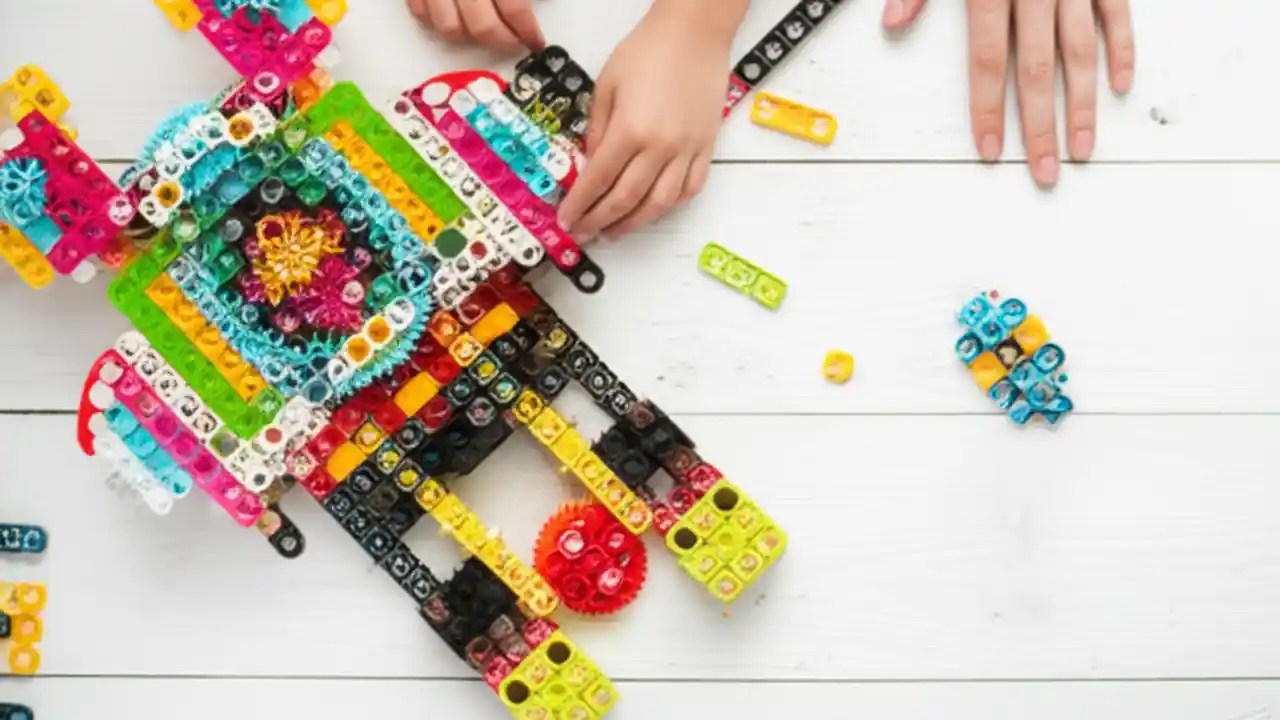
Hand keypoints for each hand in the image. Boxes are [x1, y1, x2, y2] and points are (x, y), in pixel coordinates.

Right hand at [406, 0, 544, 53]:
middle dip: (503, 41)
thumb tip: (540, 3)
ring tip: (482, 29)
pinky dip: (435, 21)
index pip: (515, 9)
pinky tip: (452, 16)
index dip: (528, 31)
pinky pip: (420, 15)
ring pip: (449, 28)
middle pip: (483, 27)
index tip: (536, 42)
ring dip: (468, 36)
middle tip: (513, 42)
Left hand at [557, 3, 737, 238]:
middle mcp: (660, 147)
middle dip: (600, 220)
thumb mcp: (606, 85)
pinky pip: (690, 188)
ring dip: (634, 222)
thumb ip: (596, 130)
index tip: (567, 220)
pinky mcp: (706, 147)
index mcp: (630, 130)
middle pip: (625, 199)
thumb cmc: (647, 51)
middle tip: (585, 232)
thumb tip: (590, 165)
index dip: (579, 205)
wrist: (694, 33)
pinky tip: (654, 209)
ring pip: (659, 203)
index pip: (598, 180)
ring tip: (615, 230)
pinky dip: (671, 205)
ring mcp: (687, 150)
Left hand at [884, 0, 1135, 187]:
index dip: (989, 108)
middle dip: (1041, 126)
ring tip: (1083, 148)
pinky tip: (1119, 86)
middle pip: (1038, 67)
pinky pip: (1117, 11)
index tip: (991, 149)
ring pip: (1082, 49)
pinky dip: (1122, 48)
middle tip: (1045, 171)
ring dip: (1084, 103)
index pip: (988, 59)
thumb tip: (893, 21)